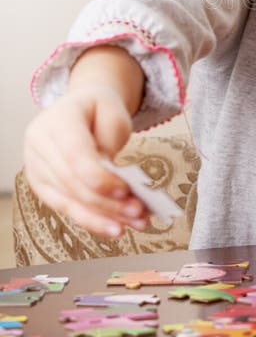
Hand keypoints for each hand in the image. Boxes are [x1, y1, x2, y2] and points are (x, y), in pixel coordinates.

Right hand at [24, 85, 149, 237]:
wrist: (81, 108)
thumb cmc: (99, 111)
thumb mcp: (113, 116)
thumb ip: (110, 145)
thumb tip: (114, 184)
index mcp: (57, 120)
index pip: (74, 154)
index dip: (98, 177)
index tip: (125, 191)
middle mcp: (38, 145)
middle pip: (72, 182)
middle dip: (107, 202)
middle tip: (139, 211)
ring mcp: (36, 167)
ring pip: (69, 201)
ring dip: (104, 216)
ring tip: (136, 223)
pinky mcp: (42, 187)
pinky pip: (67, 209)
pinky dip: (93, 221)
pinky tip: (115, 228)